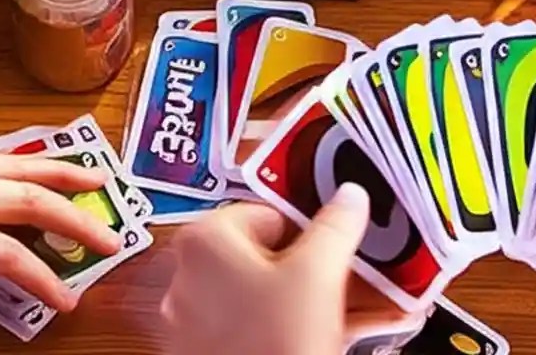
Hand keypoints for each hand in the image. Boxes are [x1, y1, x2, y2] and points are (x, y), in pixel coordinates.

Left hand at [162, 185, 422, 354]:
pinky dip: (282, 323)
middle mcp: (187, 276)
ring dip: (299, 295)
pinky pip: (252, 324)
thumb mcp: (320, 271)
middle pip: (261, 253)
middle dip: (306, 264)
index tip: (329, 243)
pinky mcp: (206, 352)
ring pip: (258, 291)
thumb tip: (349, 196)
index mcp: (204, 240)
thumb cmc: (273, 344)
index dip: (305, 227)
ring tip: (339, 307)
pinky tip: (318, 333)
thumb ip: (337, 223)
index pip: (265, 211)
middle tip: (338, 276)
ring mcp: (192, 320)